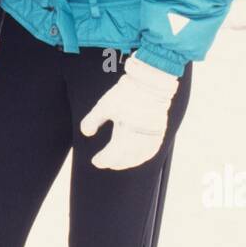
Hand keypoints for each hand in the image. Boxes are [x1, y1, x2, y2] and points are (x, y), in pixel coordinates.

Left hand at [80, 53, 178, 170]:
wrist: (150, 83)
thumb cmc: (126, 94)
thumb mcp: (104, 106)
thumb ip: (92, 120)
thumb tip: (86, 133)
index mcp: (125, 136)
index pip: (111, 157)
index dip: (102, 161)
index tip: (96, 161)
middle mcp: (140, 140)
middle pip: (126, 160)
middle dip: (115, 163)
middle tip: (107, 162)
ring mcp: (152, 137)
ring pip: (140, 158)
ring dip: (129, 162)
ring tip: (121, 161)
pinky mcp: (160, 131)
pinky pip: (152, 151)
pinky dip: (143, 156)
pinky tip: (138, 154)